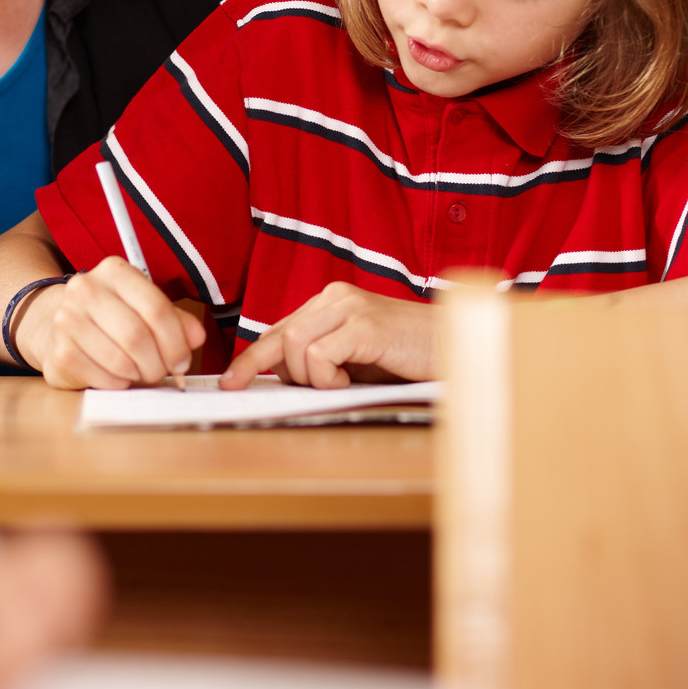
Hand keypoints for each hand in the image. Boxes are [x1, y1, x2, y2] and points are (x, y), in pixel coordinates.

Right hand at [16, 256, 207, 389]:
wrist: (56, 327)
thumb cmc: (111, 319)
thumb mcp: (145, 309)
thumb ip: (176, 320)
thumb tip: (196, 337)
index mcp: (114, 271)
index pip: (156, 307)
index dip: (176, 341)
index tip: (182, 361)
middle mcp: (85, 289)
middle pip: (137, 336)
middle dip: (158, 363)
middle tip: (162, 372)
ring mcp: (67, 320)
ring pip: (121, 361)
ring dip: (139, 375)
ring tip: (140, 373)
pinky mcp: (59, 352)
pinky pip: (103, 378)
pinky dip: (119, 384)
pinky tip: (118, 376)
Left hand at [221, 283, 434, 388]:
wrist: (456, 348)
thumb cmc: (407, 358)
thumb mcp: (356, 360)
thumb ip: (322, 361)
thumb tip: (281, 380)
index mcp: (331, 302)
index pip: (279, 329)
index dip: (252, 358)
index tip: (231, 383)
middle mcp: (337, 297)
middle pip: (280, 336)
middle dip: (272, 371)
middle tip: (291, 391)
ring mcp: (351, 308)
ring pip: (294, 345)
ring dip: (308, 377)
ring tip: (338, 384)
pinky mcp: (366, 326)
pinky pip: (319, 355)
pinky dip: (325, 377)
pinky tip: (348, 382)